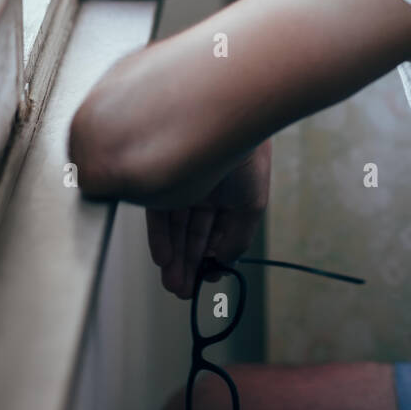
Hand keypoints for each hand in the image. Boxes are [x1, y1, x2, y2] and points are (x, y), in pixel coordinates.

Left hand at [145, 141, 271, 298]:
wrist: (229, 120)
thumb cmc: (248, 156)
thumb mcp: (252, 206)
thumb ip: (238, 238)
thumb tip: (222, 263)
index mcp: (228, 197)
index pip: (215, 233)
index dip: (209, 257)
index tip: (205, 277)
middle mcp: (205, 192)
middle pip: (192, 235)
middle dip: (188, 264)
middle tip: (181, 289)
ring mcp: (183, 186)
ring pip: (175, 228)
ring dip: (174, 257)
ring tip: (172, 282)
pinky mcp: (163, 179)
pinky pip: (158, 213)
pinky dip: (160, 237)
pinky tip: (164, 256)